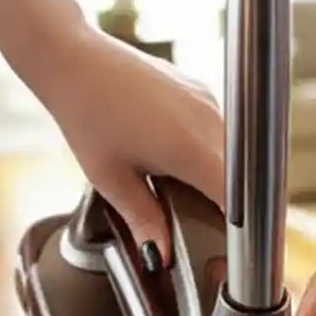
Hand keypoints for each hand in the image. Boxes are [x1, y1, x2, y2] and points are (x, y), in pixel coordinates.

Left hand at [30, 28, 224, 267]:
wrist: (75, 60)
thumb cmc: (89, 116)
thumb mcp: (111, 180)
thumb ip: (143, 220)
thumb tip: (159, 256)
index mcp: (192, 151)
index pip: (239, 197)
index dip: (240, 223)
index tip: (232, 242)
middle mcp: (210, 122)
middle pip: (240, 176)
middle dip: (228, 202)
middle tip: (206, 223)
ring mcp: (209, 102)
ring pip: (231, 151)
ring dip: (219, 173)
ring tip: (187, 188)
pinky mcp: (202, 90)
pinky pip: (219, 129)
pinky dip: (207, 148)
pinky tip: (175, 154)